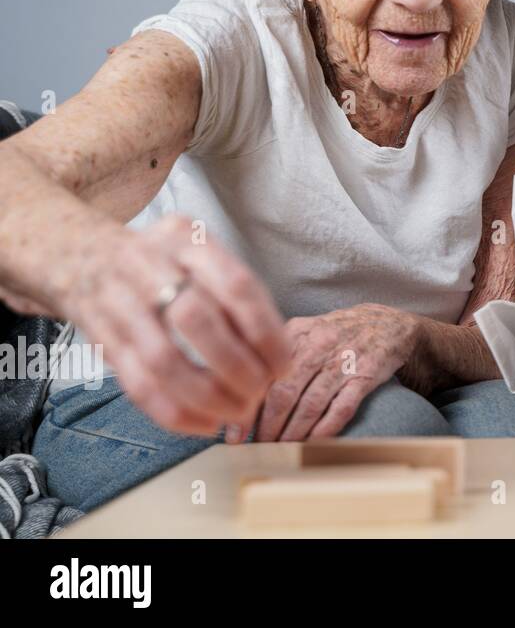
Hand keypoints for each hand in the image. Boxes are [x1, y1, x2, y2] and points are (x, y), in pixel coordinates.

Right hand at [62, 214, 289, 437]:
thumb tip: (277, 351)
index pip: (235, 286)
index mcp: (187, 240)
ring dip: (208, 396)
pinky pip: (137, 385)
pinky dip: (175, 412)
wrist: (81, 256)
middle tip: (261, 391)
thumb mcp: (199, 250)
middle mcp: (148, 266)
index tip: (283, 365)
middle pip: (195, 321)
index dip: (266, 332)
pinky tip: (205, 424)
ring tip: (239, 412)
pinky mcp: (101, 341)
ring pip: (163, 360)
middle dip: (237, 367)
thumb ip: (235, 290)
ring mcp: (118, 304)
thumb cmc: (164, 262)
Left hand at [253, 303, 415, 441]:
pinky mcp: (365, 376)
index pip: (263, 373)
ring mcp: (343, 361)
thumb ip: (274, 353)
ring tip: (280, 449)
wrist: (386, 324)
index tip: (233, 432)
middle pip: (284, 392)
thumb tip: (238, 392)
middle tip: (256, 445)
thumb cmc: (336, 333)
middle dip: (266, 425)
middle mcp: (319, 345)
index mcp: (297, 332)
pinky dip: (324, 429)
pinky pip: (341, 408)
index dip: (246, 407)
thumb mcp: (305, 330)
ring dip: (292, 432)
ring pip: (311, 404)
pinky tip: (311, 442)